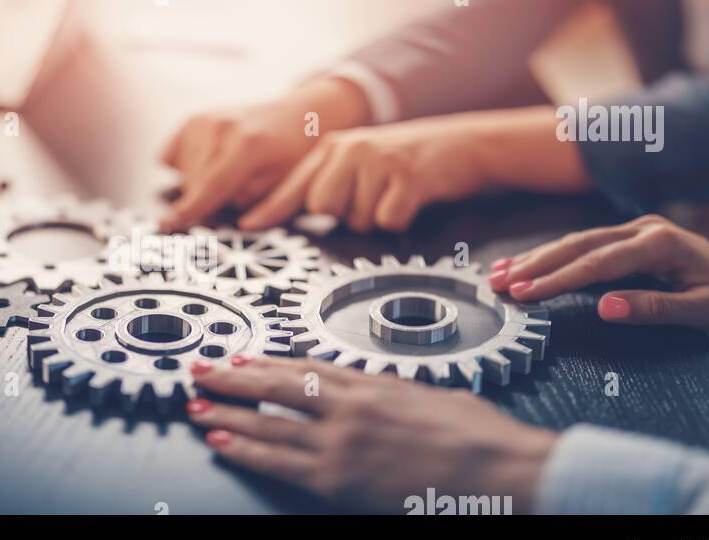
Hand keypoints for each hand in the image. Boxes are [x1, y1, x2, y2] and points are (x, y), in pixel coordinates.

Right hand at [159, 77, 372, 231]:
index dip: (190, 209)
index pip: (212, 185)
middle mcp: (221, 125)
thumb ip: (254, 203)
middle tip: (238, 186)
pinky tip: (211, 161)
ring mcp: (203, 119)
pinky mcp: (192, 119)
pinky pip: (171, 159)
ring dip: (200, 184)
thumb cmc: (294, 156)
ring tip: (229, 170)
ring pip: (183, 176)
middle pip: (195, 185)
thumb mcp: (286, 185)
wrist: (297, 117)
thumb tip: (221, 213)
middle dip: (210, 198)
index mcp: (249, 143)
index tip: (168, 224)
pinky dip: (185, 167)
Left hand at [187, 356, 555, 512]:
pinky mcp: (338, 477)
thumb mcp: (441, 398)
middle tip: (199, 369)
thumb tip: (395, 391)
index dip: (267, 363)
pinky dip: (244, 449)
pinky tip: (219, 439)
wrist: (506, 471)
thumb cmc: (485, 441)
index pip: (307, 367)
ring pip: (267, 421)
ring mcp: (341, 441)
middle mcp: (352, 406)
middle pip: (277, 385)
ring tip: (194, 402)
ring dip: (226, 411)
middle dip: (232, 378)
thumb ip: (406, 393)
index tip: (241, 359)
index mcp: (377, 384)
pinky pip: (277, 460)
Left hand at [238, 115, 493, 232]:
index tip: (246, 225)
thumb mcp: (361, 164)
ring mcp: (377, 160)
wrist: (463, 145)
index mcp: (334, 148)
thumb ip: (330, 184)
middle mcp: (350, 149)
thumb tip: (299, 216)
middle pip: (322, 207)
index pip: (294, 185)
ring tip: (394, 194)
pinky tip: (411, 199)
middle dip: (343, 216)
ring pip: (356, 219)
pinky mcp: (405, 175)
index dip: (269, 208)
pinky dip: (399, 219)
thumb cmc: (406, 164)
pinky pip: (386, 221)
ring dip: (375, 218)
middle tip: (371, 199)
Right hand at [489, 215, 708, 333]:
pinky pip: (583, 246)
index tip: (525, 294)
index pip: (597, 262)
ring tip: (497, 275)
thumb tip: (606, 308)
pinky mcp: (628, 239)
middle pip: (577, 246)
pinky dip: (550, 257)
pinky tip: (523, 265)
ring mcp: (634, 231)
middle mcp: (643, 229)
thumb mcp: (705, 311)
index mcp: (660, 243)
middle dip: (534, 265)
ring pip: (574, 242)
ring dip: (534, 259)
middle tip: (497, 284)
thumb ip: (655, 309)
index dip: (558, 279)